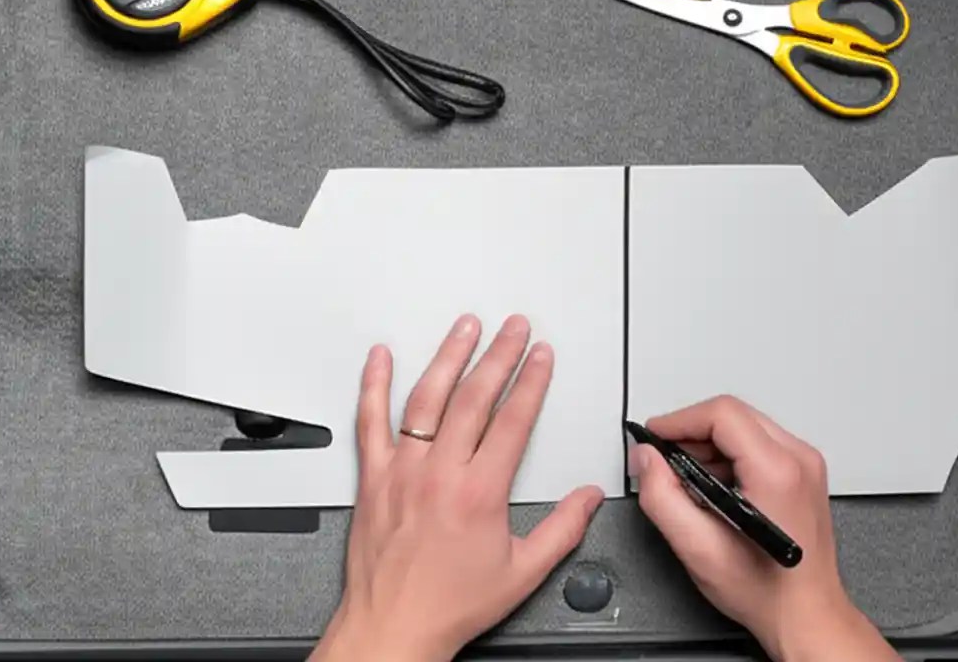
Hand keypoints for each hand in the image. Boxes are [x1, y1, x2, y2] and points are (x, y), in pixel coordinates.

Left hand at [311, 314, 604, 661]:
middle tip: (513, 328)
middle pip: (473, 398)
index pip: (512, 420)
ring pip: (425, 399)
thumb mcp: (522, 573)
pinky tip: (380, 359)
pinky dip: (373, 386)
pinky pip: (369, 422)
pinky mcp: (373, 479)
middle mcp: (439, 475)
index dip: (531, 381)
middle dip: (498, 355)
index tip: (541, 356)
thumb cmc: (449, 605)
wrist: (393, 628)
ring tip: (464, 328)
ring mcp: (402, 472)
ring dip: (448, 357)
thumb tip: (587, 499)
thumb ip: (562, 530)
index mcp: (478, 493)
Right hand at [634, 396, 897, 661]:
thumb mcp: (697, 548)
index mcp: (777, 471)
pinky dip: (729, 455)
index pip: (722, 414)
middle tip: (663, 457)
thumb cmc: (765, 590)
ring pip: (746, 426)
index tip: (655, 437)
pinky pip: (760, 444)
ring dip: (710, 444)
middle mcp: (798, 460)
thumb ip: (662, 497)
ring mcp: (806, 465)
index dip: (680, 420)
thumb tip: (646, 459)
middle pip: (734, 415)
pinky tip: (712, 485)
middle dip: (691, 432)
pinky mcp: (804, 474)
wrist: (806, 614)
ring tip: (686, 477)